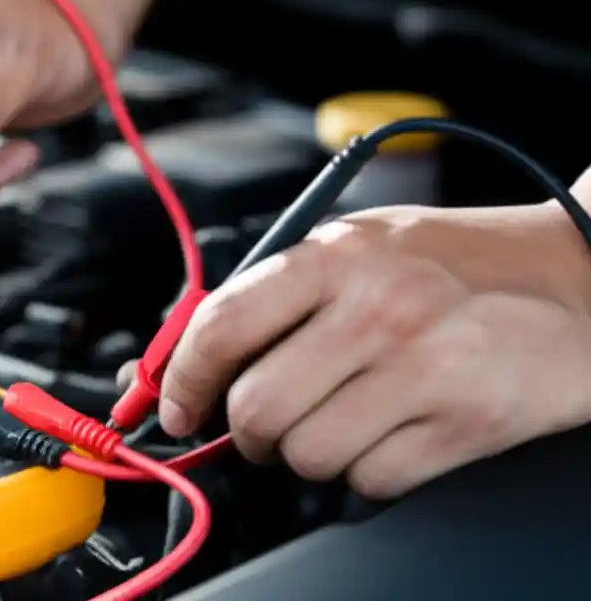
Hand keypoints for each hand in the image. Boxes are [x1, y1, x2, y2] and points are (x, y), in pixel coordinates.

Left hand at [153, 202, 590, 497]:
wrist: (586, 276)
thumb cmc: (462, 261)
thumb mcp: (363, 246)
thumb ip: (278, 293)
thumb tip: (187, 356)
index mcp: (337, 255)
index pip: (221, 325)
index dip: (183, 379)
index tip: (177, 407)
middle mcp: (376, 308)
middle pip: (255, 407)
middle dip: (245, 432)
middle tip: (261, 427)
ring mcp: (425, 367)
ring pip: (307, 454)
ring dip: (308, 454)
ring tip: (338, 422)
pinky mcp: (467, 422)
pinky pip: (372, 480)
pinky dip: (367, 473)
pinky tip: (389, 436)